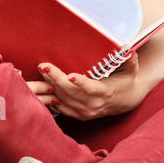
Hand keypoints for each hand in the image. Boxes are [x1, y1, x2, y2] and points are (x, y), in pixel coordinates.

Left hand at [25, 56, 141, 120]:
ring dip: (46, 89)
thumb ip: (130, 59)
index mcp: (106, 92)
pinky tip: (35, 91)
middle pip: (71, 92)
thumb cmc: (127, 80)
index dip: (81, 83)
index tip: (70, 76)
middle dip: (56, 79)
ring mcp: (84, 111)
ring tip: (32, 78)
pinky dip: (46, 99)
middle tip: (44, 66)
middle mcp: (93, 105)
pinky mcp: (76, 114)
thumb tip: (129, 48)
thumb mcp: (131, 69)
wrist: (126, 101)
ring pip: (61, 99)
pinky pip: (58, 107)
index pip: (92, 89)